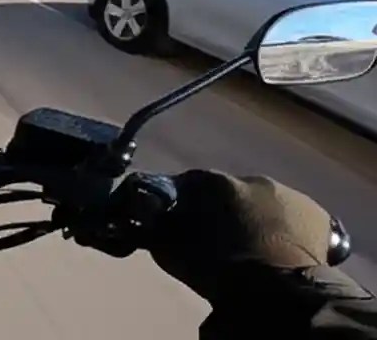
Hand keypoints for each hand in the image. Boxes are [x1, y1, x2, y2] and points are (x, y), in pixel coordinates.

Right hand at [148, 169, 331, 303]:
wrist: (268, 290)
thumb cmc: (213, 267)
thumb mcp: (169, 247)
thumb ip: (160, 226)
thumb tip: (151, 220)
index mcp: (210, 181)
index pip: (190, 184)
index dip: (187, 204)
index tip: (185, 222)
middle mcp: (249, 177)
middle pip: (233, 192)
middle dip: (228, 209)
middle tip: (223, 238)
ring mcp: (287, 193)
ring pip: (267, 203)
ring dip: (260, 217)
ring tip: (256, 246)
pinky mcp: (316, 213)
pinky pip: (297, 217)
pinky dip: (290, 229)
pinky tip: (284, 249)